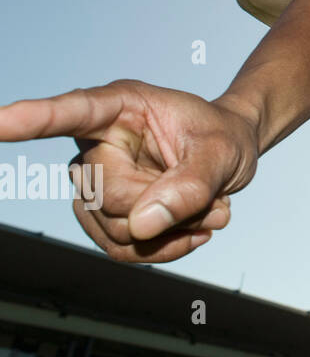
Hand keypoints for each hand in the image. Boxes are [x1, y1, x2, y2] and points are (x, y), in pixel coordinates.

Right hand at [0, 80, 261, 263]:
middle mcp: (96, 144)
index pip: (70, 113)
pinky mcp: (102, 216)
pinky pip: (123, 250)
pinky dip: (165, 248)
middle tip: (212, 194)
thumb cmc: (224, 137)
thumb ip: (191, 185)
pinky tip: (194, 228)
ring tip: (208, 205)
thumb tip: (141, 225)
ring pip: (117, 230)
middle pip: (110, 196)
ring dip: (173, 230)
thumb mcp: (224, 152)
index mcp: (121, 106)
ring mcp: (94, 183)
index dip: (32, 119)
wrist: (230, 153)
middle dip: (168, 205)